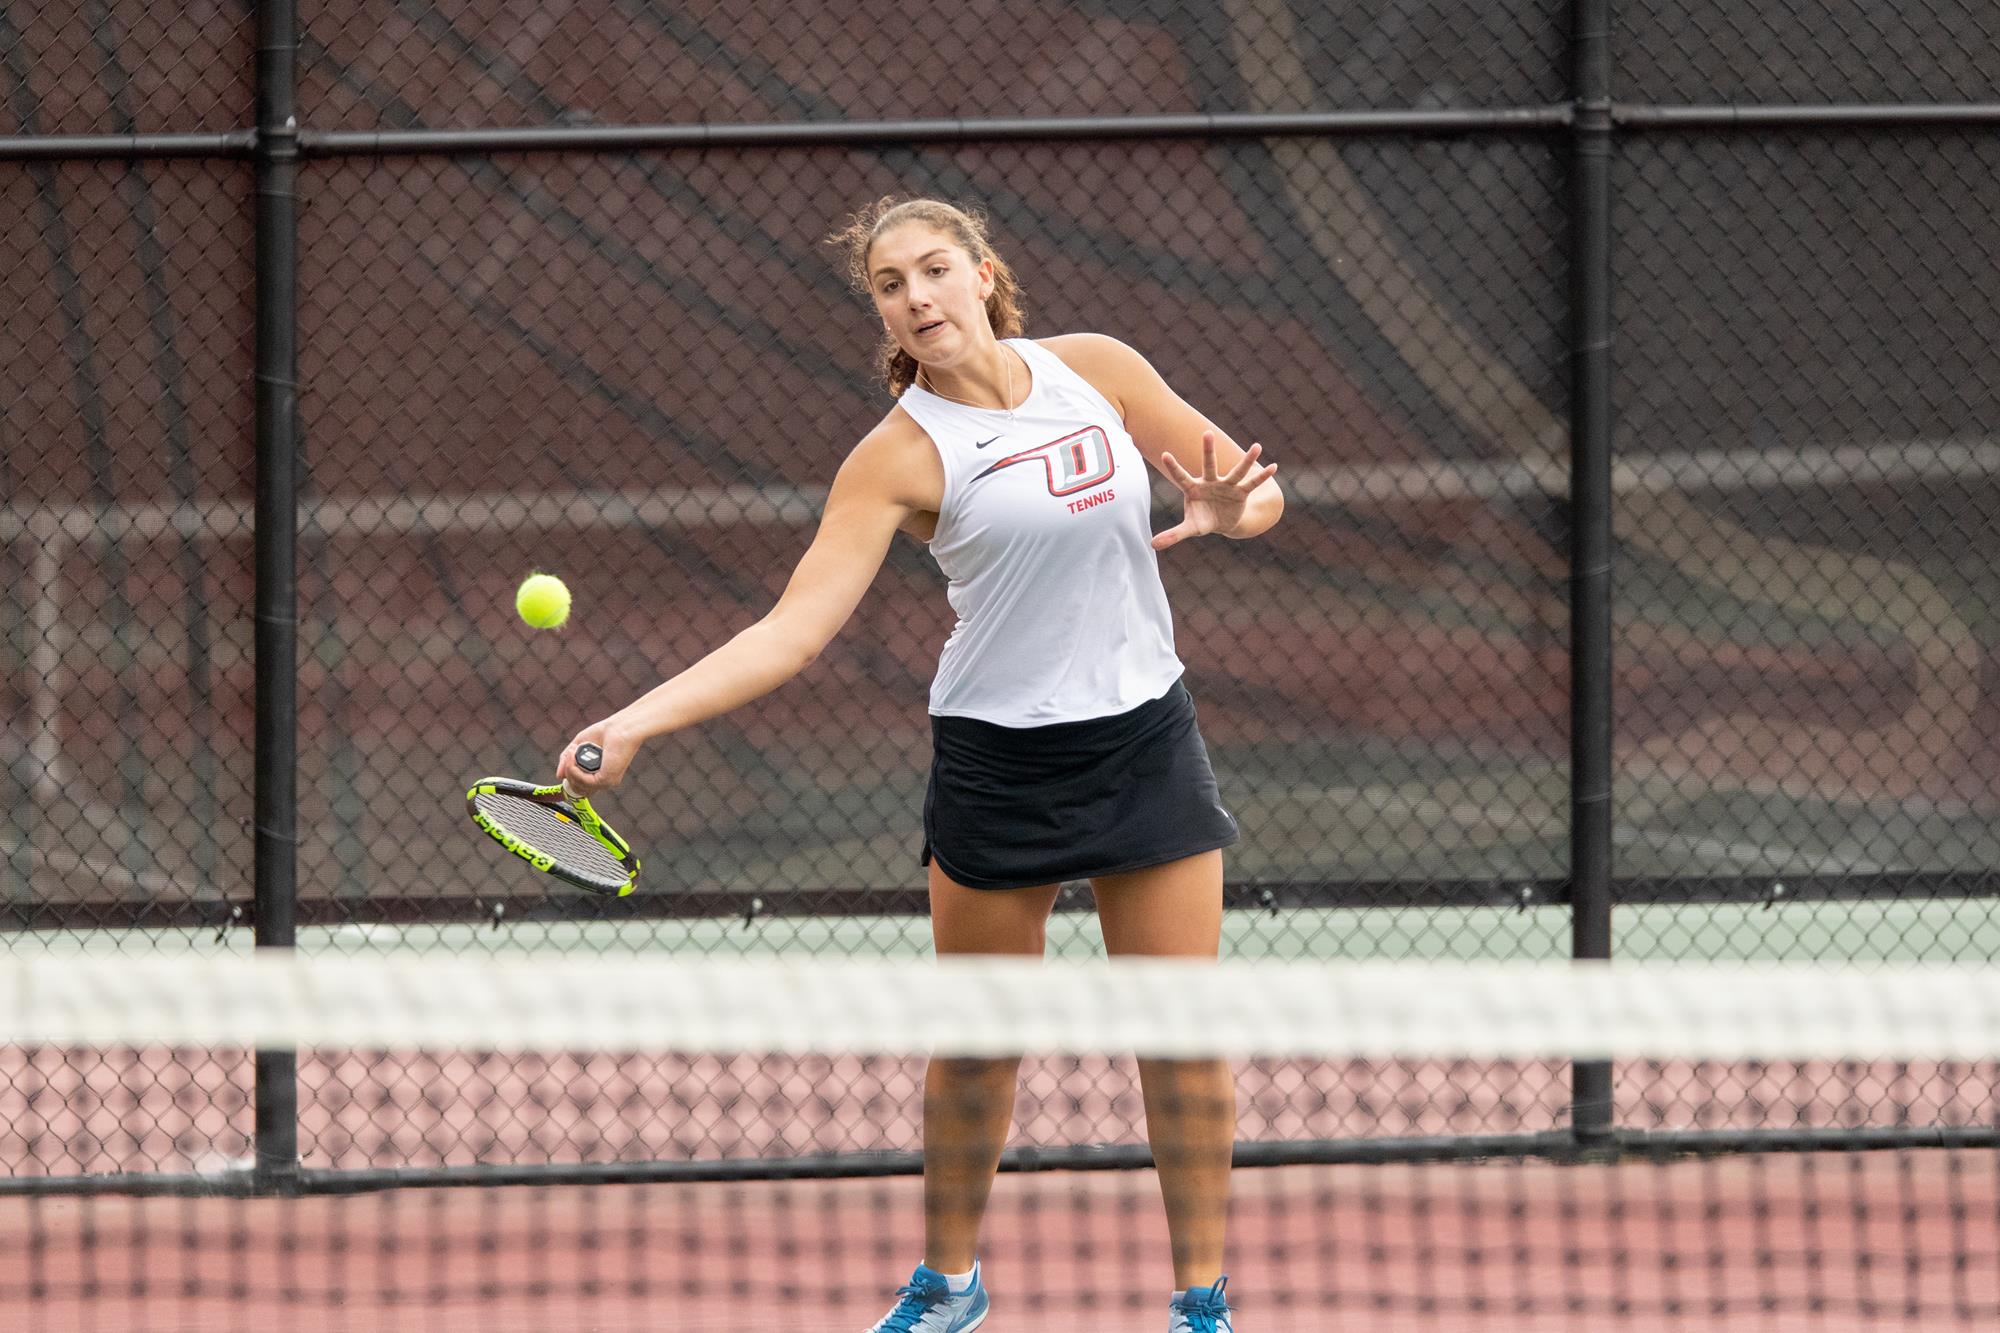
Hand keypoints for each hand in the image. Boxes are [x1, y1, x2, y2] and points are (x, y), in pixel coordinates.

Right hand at [556, 718, 636, 796]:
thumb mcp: (578, 746)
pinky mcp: (606, 779)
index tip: (564, 768)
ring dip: (569, 769)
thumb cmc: (603, 734)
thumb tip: (559, 775)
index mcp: (598, 776)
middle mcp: (602, 781)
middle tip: (568, 757)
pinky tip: (574, 756)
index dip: (569, 780)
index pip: (580, 788)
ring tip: (572, 751)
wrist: (619, 728)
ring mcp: (605, 782)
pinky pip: (583, 781)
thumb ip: (567, 761)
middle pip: (577, 790)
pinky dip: (574, 769)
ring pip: (578, 786)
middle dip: (568, 774)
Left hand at [1151, 433, 1278, 551]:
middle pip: (1209, 464)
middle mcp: (1210, 482)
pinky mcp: (1240, 493)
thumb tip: (1152, 545)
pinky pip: (1252, 484)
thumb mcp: (1190, 528)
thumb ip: (1173, 534)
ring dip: (1247, 460)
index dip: (1173, 467)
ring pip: (1236, 471)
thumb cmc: (1202, 520)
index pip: (1181, 477)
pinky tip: (1274, 467)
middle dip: (1208, 450)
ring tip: (1257, 446)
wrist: (1222, 522)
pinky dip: (1263, 477)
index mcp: (1194, 489)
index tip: (1164, 454)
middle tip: (1207, 432)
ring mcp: (1226, 486)